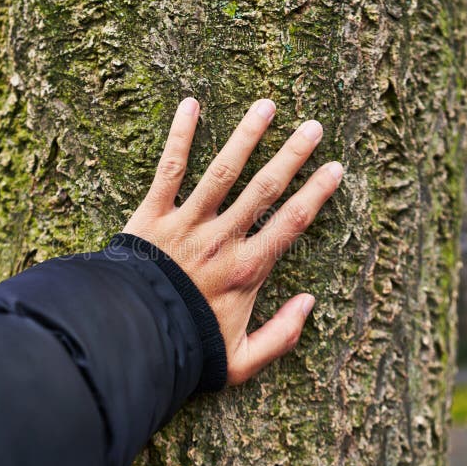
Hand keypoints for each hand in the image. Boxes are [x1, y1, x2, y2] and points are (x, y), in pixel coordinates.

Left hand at [123, 97, 342, 384]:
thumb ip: (282, 336)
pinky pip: (169, 170)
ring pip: (222, 171)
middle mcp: (222, 238)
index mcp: (247, 269)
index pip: (291, 222)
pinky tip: (190, 104)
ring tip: (266, 106)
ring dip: (246, 137)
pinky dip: (179, 136)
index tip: (335, 169)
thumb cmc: (187, 349)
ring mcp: (187, 222)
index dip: (317, 194)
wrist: (130, 339)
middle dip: (292, 156)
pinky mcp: (153, 215)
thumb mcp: (242, 361)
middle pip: (264, 189)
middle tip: (313, 127)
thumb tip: (310, 303)